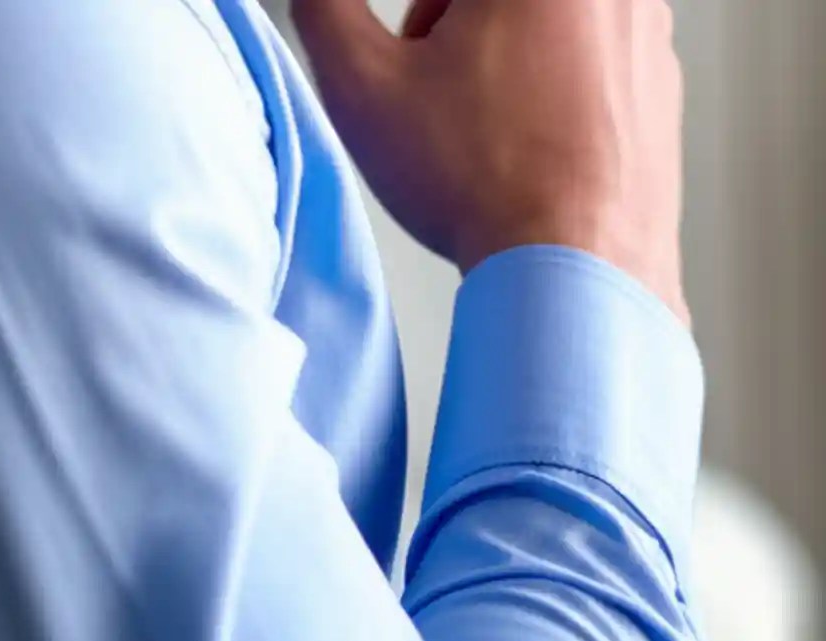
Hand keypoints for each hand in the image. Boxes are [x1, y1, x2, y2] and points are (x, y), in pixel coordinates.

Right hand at [293, 0, 689, 322]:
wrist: (577, 268)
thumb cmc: (481, 180)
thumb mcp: (363, 86)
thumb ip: (325, 12)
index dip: (419, 22)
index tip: (408, 53)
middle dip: (449, 18)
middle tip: (428, 74)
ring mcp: (645, 28)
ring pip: (543, 15)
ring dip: (498, 47)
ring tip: (476, 122)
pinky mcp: (662, 78)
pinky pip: (588, 54)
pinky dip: (549, 82)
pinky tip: (522, 142)